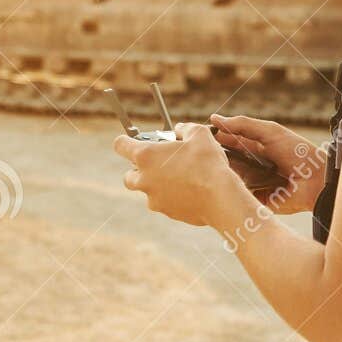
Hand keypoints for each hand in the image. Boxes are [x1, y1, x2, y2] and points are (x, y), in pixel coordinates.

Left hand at [112, 123, 251, 227]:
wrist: (221, 197)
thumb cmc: (208, 162)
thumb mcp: (199, 134)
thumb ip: (185, 129)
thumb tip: (180, 130)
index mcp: (146, 156)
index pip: (120, 145)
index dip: (124, 141)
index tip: (131, 141)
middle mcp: (144, 179)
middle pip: (128, 175)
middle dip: (140, 170)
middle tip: (159, 164)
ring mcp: (154, 198)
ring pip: (148, 191)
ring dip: (157, 185)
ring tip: (179, 178)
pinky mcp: (167, 212)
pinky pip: (164, 203)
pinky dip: (172, 197)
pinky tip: (190, 191)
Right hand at [209, 114, 326, 214]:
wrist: (316, 179)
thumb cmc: (296, 151)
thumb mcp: (269, 131)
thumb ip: (242, 124)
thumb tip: (214, 118)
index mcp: (254, 148)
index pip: (228, 141)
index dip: (215, 138)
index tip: (200, 135)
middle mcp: (250, 165)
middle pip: (225, 160)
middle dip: (215, 156)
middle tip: (203, 151)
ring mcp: (252, 183)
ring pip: (229, 177)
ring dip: (222, 171)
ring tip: (213, 165)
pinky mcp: (255, 200)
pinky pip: (238, 194)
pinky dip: (232, 188)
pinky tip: (223, 182)